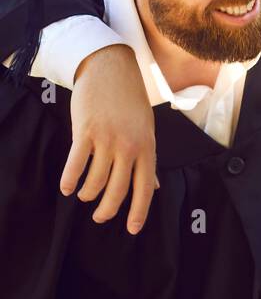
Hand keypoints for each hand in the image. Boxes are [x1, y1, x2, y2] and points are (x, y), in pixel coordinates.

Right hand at [63, 44, 156, 234]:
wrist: (111, 69)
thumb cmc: (130, 102)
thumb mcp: (147, 130)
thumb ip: (147, 160)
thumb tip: (155, 187)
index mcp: (148, 148)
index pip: (145, 187)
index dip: (139, 211)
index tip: (132, 229)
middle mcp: (130, 146)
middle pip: (119, 190)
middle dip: (108, 209)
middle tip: (100, 217)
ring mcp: (107, 139)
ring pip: (96, 180)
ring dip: (88, 194)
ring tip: (83, 196)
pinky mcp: (86, 131)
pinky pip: (76, 163)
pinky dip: (70, 179)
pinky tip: (67, 188)